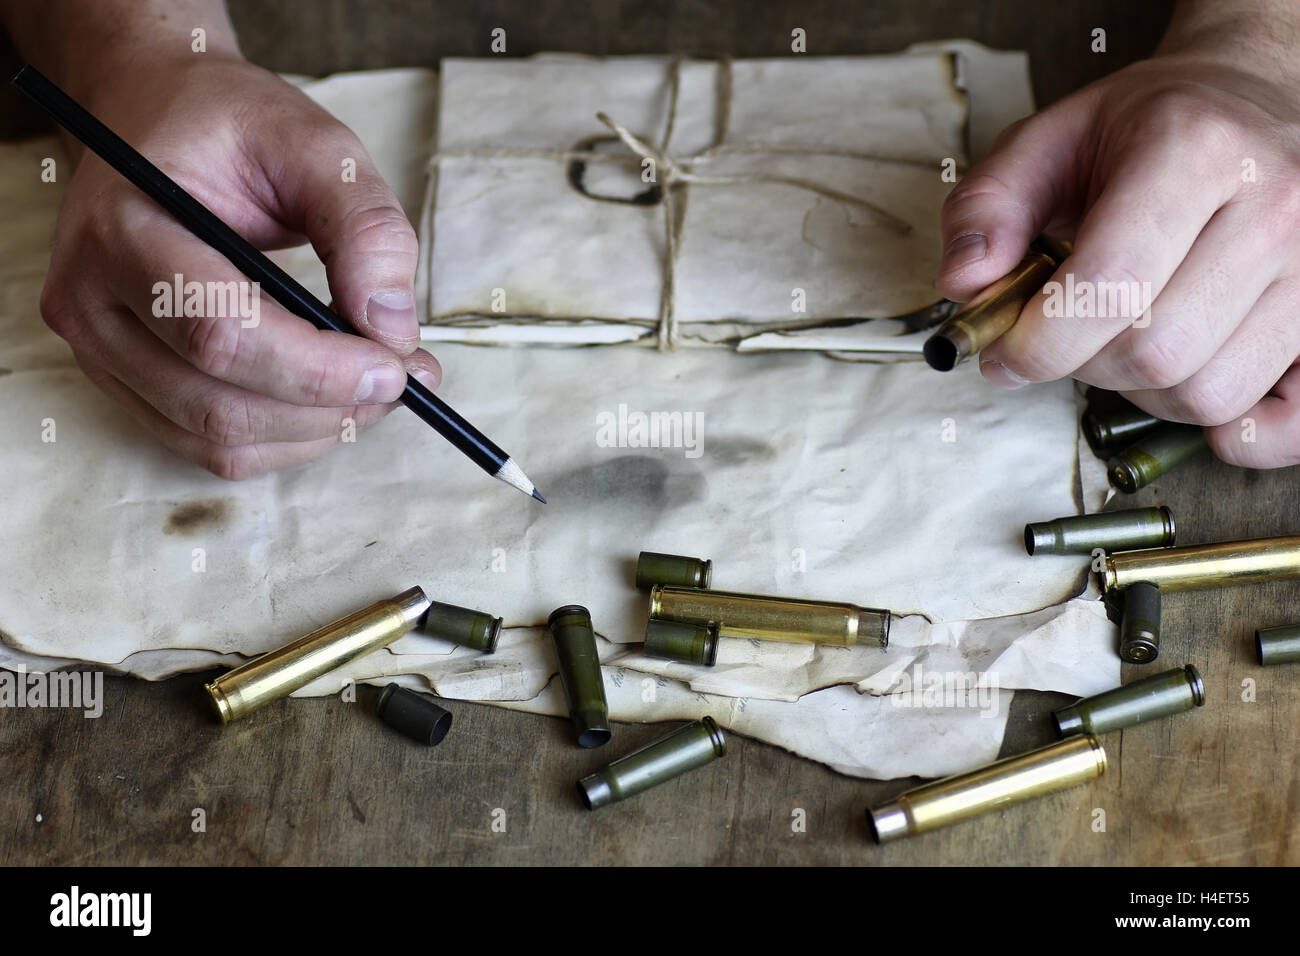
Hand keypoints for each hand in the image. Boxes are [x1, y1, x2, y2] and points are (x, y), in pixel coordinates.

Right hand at [39, 50, 439, 477]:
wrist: (152, 117)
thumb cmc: (229, 126)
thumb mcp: (315, 143)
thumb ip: (365, 227)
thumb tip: (392, 329)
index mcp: (121, 229)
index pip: (219, 332)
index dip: (317, 370)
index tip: (397, 365)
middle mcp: (90, 301)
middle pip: (218, 403)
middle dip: (328, 407)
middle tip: (405, 377)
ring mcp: (98, 350)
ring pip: (217, 440)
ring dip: (315, 430)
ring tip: (378, 386)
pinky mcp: (124, 380)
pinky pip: (211, 445)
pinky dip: (286, 436)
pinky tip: (332, 397)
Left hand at [936, 3, 1299, 467]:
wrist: (1253, 99)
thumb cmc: (1147, 129)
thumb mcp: (1048, 140)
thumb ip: (988, 207)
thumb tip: (963, 284)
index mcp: (1195, 152)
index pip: (1107, 288)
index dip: (1037, 343)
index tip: (1003, 352)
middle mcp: (1276, 206)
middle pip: (1156, 353)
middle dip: (1083, 366)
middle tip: (1064, 338)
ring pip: (1208, 392)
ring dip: (1142, 391)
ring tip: (1124, 340)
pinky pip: (1286, 421)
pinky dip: (1233, 431)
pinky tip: (1188, 384)